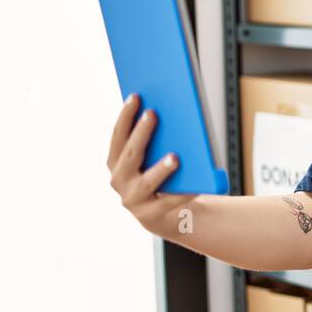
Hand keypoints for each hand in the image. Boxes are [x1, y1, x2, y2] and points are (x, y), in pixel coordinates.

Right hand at [108, 93, 197, 233]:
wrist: (173, 216)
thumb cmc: (166, 178)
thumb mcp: (156, 158)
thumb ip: (158, 141)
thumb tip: (169, 111)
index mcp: (116, 162)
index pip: (118, 136)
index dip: (125, 116)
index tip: (135, 96)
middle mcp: (119, 181)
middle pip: (129, 155)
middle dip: (140, 133)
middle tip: (153, 114)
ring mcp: (132, 200)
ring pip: (146, 181)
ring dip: (160, 169)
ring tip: (175, 157)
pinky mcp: (150, 216)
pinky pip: (168, 203)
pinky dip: (182, 193)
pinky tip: (195, 185)